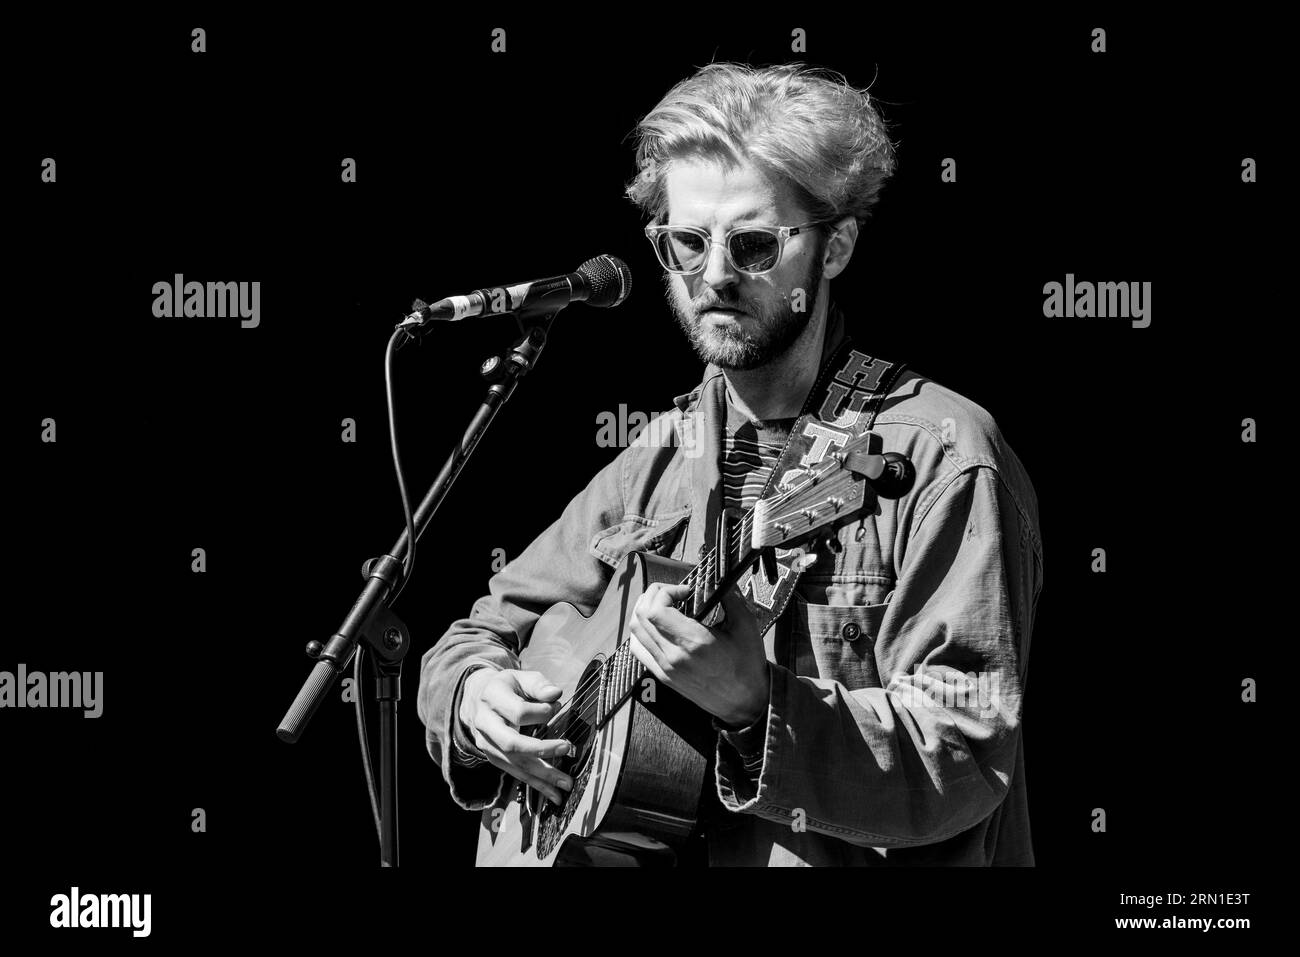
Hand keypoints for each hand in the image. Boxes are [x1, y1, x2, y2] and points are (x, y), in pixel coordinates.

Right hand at [458, 668, 574, 805]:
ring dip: (542, 776)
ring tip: (566, 784)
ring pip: (515, 764)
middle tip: (566, 748)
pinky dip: (535, 784)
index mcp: (492, 698)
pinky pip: (515, 773)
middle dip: (541, 750)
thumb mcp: (520, 677)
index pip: (518, 712)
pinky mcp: (493, 758)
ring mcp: (487, 745)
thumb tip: (555, 695)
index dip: (541, 712)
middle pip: (512, 744)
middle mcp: (486, 724)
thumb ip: (538, 685)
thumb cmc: (505, 687)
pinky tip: (553, 793)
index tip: (557, 707)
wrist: (476, 699)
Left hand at [626, 582, 768, 726]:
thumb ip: (730, 598)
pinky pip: (638, 649)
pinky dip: (640, 631)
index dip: (665, 592)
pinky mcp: (662, 676)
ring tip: (664, 604)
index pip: (656, 610)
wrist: (744, 703)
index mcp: (693, 643)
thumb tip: (718, 579)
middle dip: (653, 595)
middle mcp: (674, 656)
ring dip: (644, 610)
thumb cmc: (747, 666)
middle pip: (641, 616)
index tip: (685, 591)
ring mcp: (665, 668)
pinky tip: (656, 625)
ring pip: (635, 631)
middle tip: (673, 592)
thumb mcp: (746, 626)